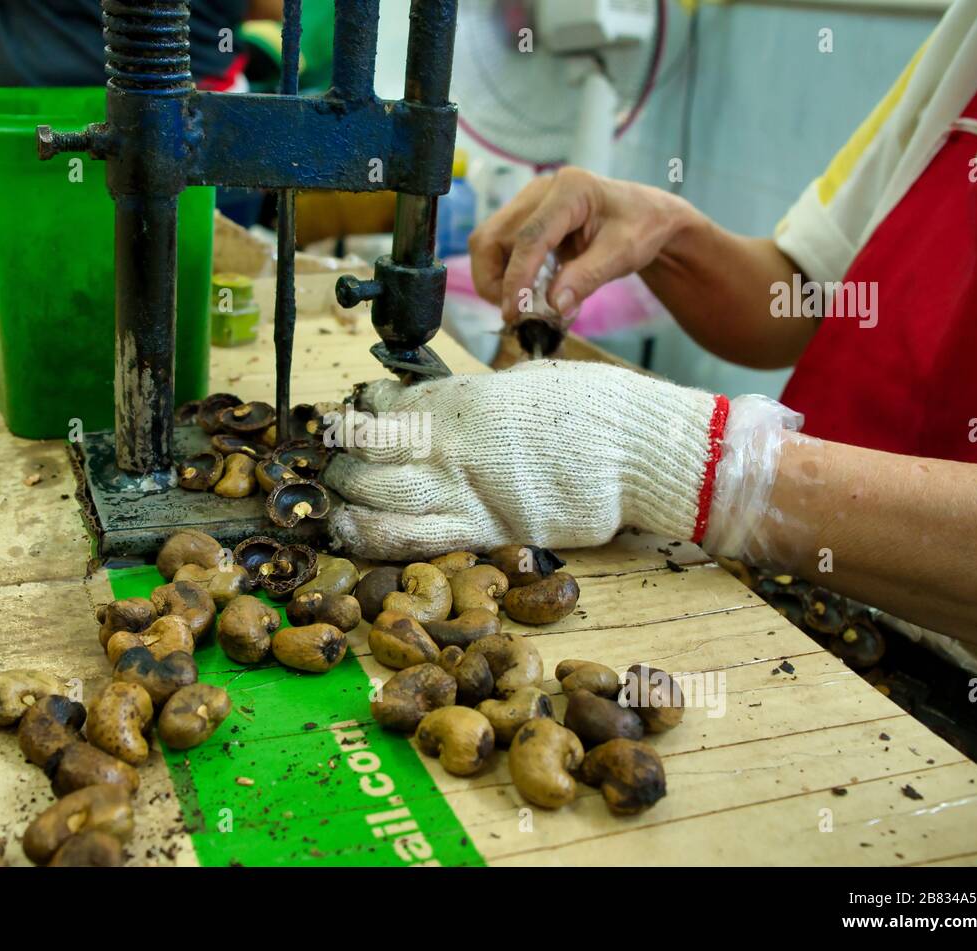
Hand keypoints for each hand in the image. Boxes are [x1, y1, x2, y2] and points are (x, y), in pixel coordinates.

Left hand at [323, 361, 734, 559]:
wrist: (640, 450)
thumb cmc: (591, 408)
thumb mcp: (520, 384)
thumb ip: (472, 401)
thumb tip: (435, 405)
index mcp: (462, 401)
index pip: (383, 409)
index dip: (357, 417)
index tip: (349, 420)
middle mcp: (453, 445)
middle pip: (369, 456)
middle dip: (344, 461)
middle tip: (337, 465)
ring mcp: (467, 493)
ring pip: (379, 502)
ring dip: (348, 501)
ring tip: (337, 504)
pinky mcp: (486, 533)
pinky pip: (416, 540)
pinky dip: (377, 537)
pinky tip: (354, 532)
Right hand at [469, 167, 693, 326]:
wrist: (647, 215)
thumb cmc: (642, 228)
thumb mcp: (624, 255)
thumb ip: (587, 278)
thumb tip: (553, 305)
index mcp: (571, 189)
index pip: (529, 237)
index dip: (517, 278)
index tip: (514, 312)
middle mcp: (541, 190)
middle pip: (493, 237)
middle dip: (495, 280)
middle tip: (515, 312)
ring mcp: (528, 202)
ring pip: (488, 243)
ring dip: (495, 279)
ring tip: (521, 303)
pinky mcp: (523, 217)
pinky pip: (498, 247)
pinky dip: (505, 274)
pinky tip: (526, 290)